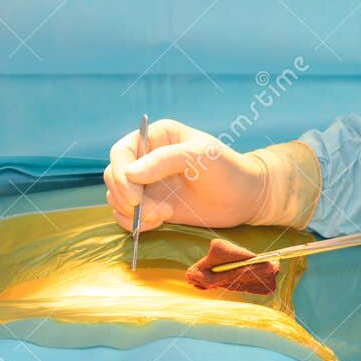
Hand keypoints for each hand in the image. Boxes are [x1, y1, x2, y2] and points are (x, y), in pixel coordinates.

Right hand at [103, 119, 319, 232]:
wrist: (246, 198)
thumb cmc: (227, 169)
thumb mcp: (200, 156)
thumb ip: (164, 161)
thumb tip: (129, 173)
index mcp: (156, 137)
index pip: (121, 151)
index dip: (121, 173)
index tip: (135, 195)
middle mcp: (146, 158)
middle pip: (113, 175)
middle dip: (126, 196)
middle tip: (148, 210)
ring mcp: (148, 183)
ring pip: (117, 197)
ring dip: (132, 212)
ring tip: (162, 215)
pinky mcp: (152, 205)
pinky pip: (127, 215)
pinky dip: (135, 223)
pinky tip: (158, 222)